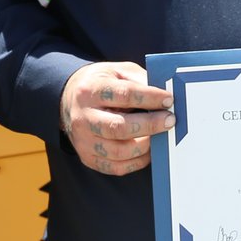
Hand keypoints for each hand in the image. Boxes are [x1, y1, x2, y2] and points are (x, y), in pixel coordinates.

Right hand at [59, 62, 173, 175]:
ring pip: (119, 151)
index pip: (124, 95)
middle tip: (170, 120)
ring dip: (146, 146)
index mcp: (90, 90)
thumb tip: (166, 97)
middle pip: (119, 127)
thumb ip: (140, 80)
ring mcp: (83, 140)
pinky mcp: (87, 158)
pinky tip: (149, 150)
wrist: (70, 100)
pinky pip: (116, 167)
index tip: (169, 100)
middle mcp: (83, 117)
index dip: (149, 98)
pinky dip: (138, 161)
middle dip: (150, 125)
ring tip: (161, 136)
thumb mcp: (117, 72)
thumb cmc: (101, 84)